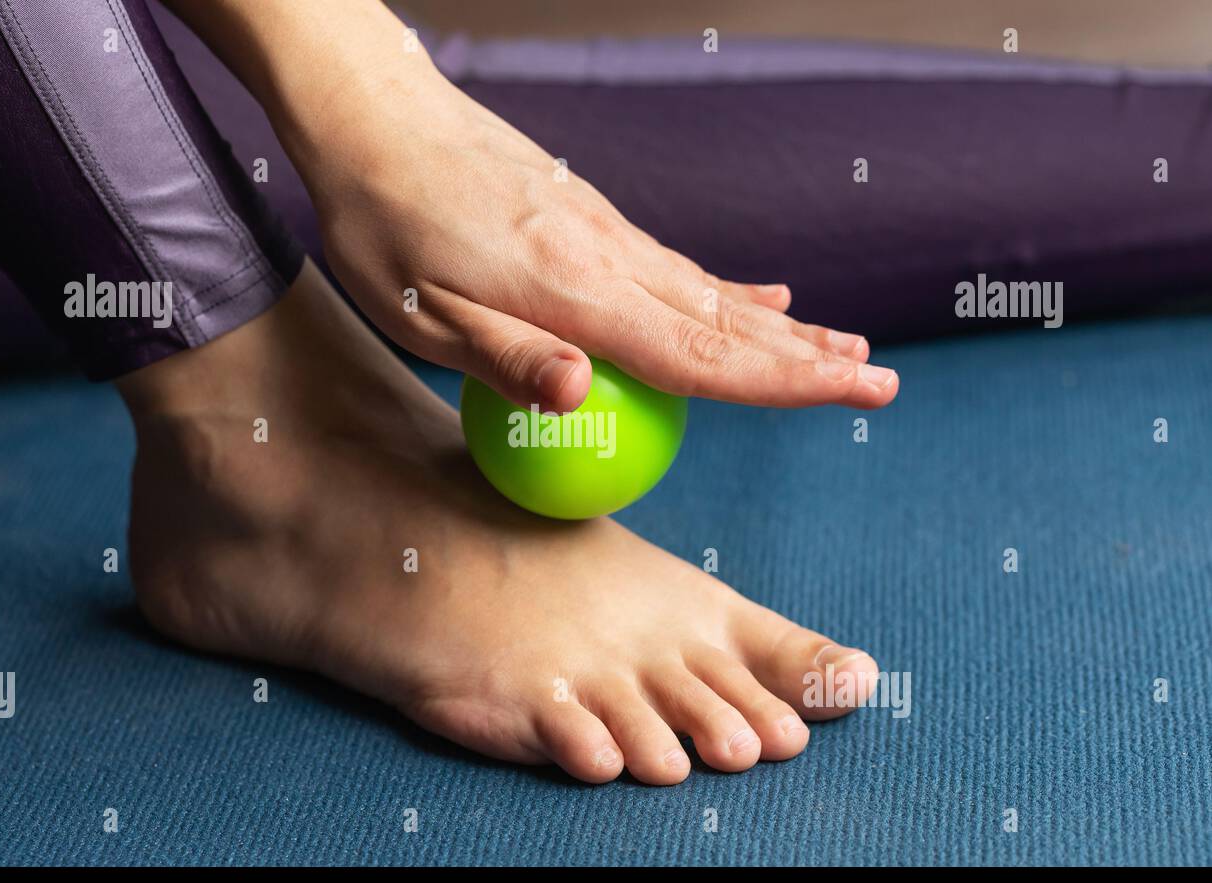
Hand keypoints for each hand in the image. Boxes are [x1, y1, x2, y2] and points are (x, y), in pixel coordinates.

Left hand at [167, 0, 897, 412]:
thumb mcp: (419, 313)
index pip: (697, 351)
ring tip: (845, 348)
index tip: (856, 392)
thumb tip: (576, 397)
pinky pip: (677, 266)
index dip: (782, 381)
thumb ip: (504, 357)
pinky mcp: (591, 218)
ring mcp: (606, 231)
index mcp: (573, 290)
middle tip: (880, 382)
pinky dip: (732, 290)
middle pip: (726, 321)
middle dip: (808, 358)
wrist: (373, 115)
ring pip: (712, 293)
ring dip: (784, 327)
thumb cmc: (381, 228)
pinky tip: (765, 297)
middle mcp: (608, 257)